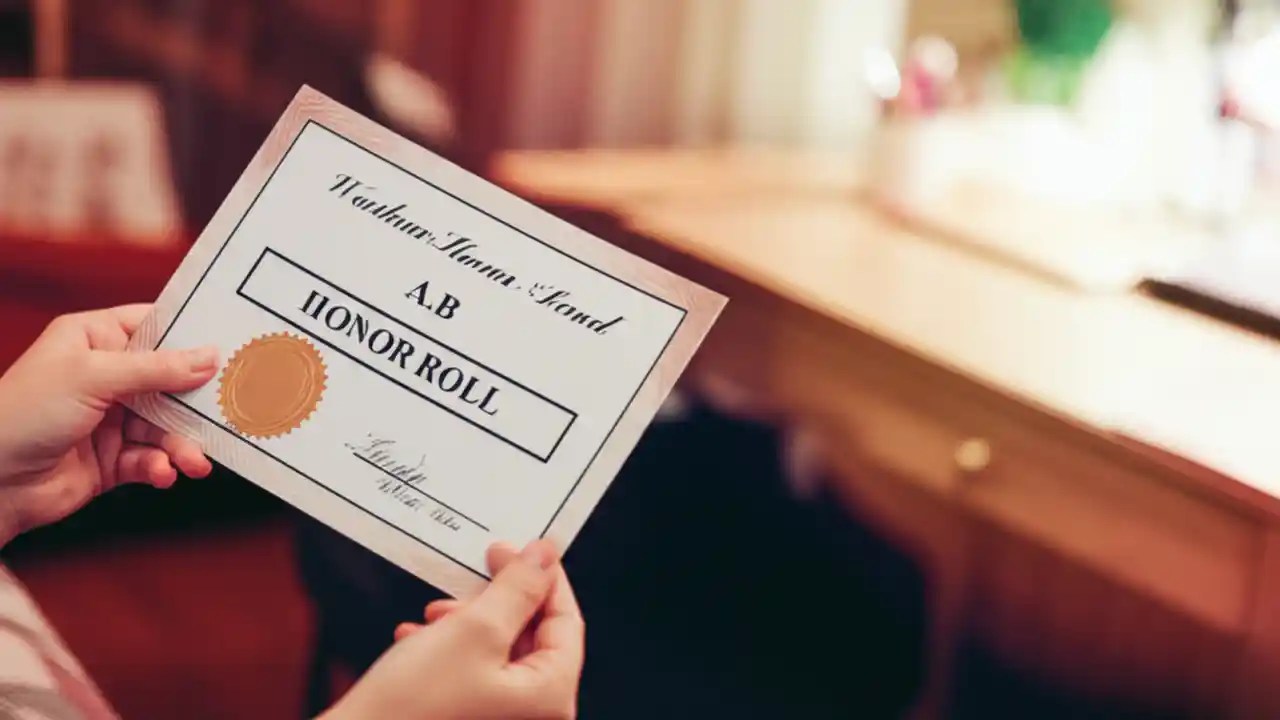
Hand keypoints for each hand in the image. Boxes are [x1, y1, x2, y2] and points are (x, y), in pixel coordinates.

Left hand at [0, 305, 217, 543]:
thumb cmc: (22, 414)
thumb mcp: (93, 377)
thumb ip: (156, 368)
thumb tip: (209, 356)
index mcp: (93, 339)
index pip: (152, 328)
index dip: (189, 337)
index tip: (228, 348)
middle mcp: (104, 376)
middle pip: (169, 382)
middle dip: (194, 404)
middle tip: (223, 414)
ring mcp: (109, 418)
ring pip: (165, 425)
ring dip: (181, 444)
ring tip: (193, 462)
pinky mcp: (112, 458)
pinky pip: (151, 457)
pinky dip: (161, 466)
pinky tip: (163, 473)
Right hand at [324, 540, 583, 719]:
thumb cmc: (413, 706)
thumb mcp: (475, 629)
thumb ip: (518, 587)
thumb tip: (546, 556)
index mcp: (550, 696)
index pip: (567, 621)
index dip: (543, 578)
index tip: (516, 548)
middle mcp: (533, 714)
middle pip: (532, 636)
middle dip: (496, 603)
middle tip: (470, 576)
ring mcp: (501, 717)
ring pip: (499, 650)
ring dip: (467, 623)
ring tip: (434, 615)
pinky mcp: (469, 717)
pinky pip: (473, 672)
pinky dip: (449, 649)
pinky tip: (417, 640)